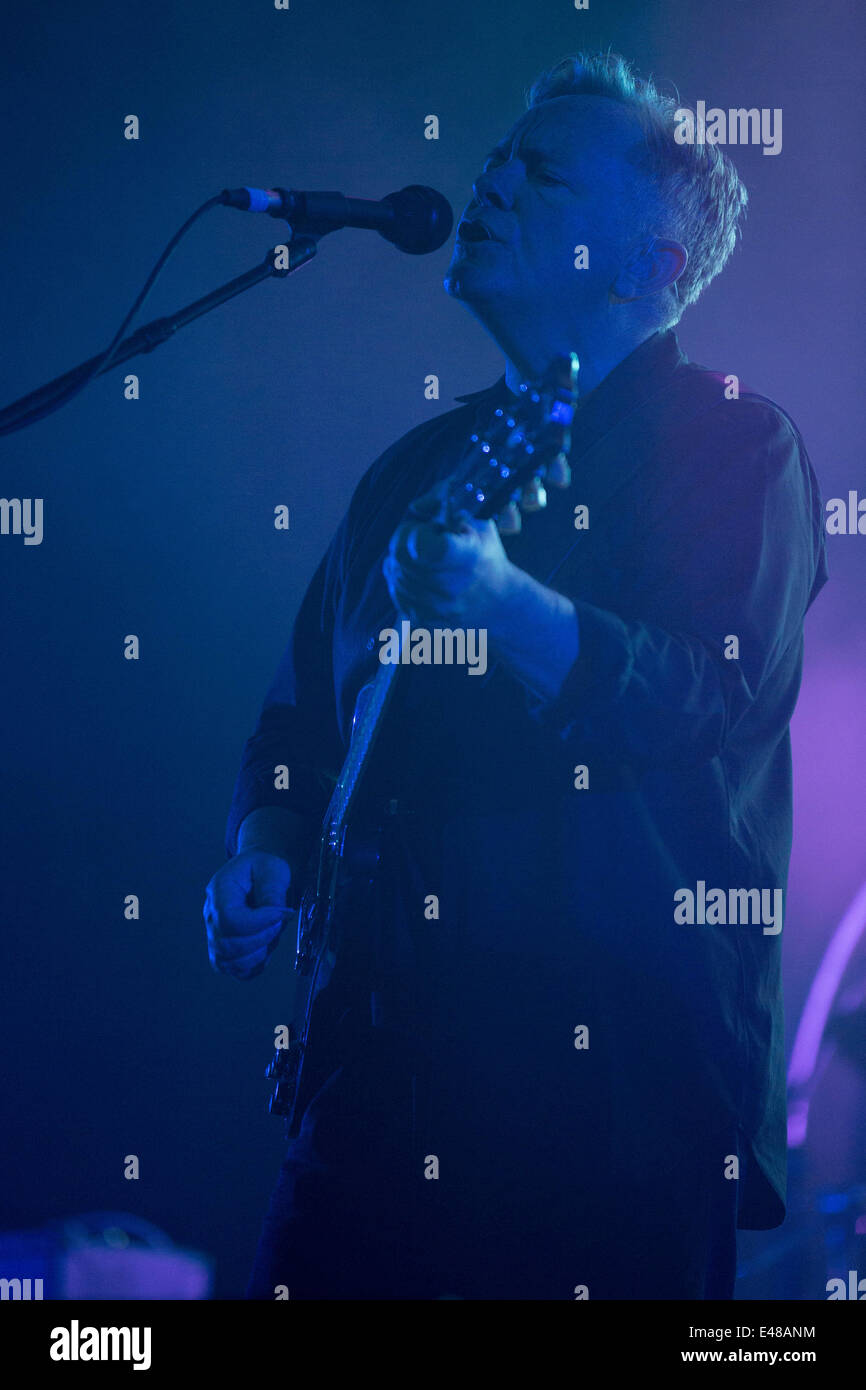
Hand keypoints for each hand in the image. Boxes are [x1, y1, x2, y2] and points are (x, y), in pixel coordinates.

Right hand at [203, 850, 293, 979]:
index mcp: (219, 890)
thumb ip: (273, 891)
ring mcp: (215, 936)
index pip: (230, 920)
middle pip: (227, 945)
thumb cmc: (266, 870)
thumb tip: (276, 916)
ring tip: (272, 934)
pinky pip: (236, 971)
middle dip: (262, 938)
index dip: (260, 922)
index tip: (283, 913)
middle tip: (280, 923)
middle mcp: (211, 916)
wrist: (261, 874)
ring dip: (259, 953)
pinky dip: (255, 965)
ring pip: (229, 962)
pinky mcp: (225, 952)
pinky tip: (267, 947)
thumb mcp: (274, 869)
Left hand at [383, 482, 512, 626]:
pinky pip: (395, 590)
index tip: (429, 530)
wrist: (499, 604)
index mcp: (465, 559)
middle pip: (398, 555)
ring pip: (394, 572)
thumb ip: (447, 505)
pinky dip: (403, 578)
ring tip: (427, 560)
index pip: (420, 546)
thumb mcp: (479, 524)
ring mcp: (433, 607)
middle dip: (405, 540)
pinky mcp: (421, 619)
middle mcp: (448, 587)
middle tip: (425, 540)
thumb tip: (418, 506)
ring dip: (403, 560)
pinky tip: (421, 575)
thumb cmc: (487, 558)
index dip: (416, 532)